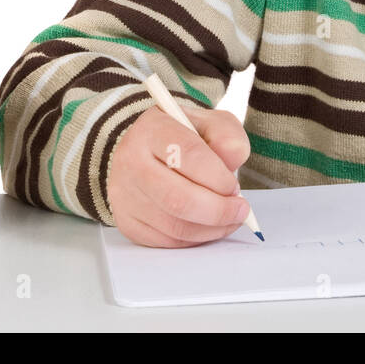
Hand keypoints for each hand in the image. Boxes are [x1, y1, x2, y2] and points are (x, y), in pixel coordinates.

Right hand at [106, 102, 252, 246]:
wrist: (144, 151)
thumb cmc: (181, 138)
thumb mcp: (208, 123)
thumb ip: (227, 135)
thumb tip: (233, 159)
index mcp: (152, 130)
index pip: (190, 156)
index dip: (219, 178)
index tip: (235, 188)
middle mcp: (131, 162)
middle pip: (179, 199)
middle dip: (219, 210)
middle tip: (240, 210)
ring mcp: (124, 195)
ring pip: (174, 226)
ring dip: (211, 228)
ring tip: (229, 219)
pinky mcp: (127, 221)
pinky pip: (166, 240)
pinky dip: (195, 239)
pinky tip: (208, 226)